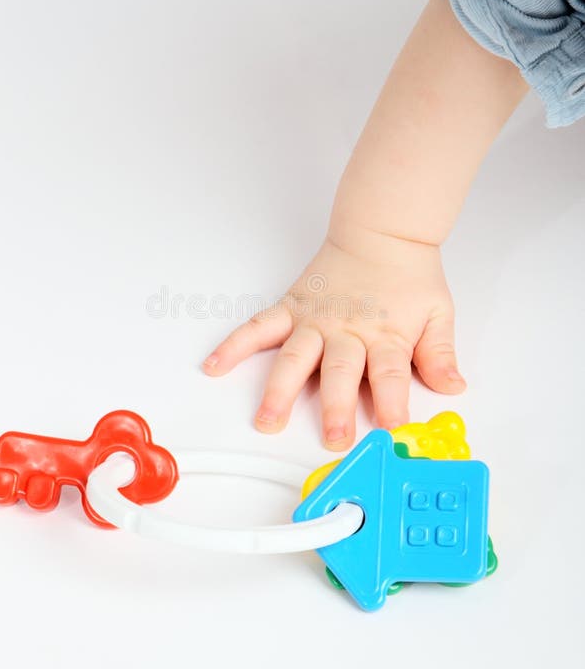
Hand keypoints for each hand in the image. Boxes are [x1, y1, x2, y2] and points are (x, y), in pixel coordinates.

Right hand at [202, 234, 465, 449]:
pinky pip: (259, 327)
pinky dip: (234, 345)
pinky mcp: (291, 308)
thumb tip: (454, 386)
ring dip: (279, 389)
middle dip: (336, 406)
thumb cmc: (408, 275)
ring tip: (266, 419)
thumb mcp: (437, 312)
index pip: (389, 374)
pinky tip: (215, 365)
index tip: (392, 431)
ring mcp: (314, 320)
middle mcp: (347, 330)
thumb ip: (439, 352)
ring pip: (295, 357)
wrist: (382, 231)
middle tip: (332, 437)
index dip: (392, 403)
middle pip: (340, 371)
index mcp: (385, 334)